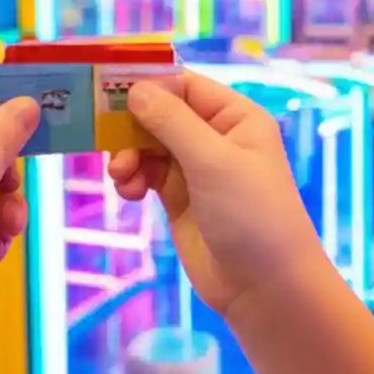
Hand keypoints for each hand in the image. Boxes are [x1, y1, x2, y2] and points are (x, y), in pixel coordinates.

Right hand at [107, 72, 326, 317]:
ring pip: (149, 145)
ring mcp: (197, 169)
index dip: (148, 85)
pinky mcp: (181, 198)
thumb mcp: (212, 161)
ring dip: (128, 155)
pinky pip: (147, 173)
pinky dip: (133, 178)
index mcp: (236, 117)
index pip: (184, 85)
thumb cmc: (252, 215)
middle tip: (108, 142)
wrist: (265, 288)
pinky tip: (129, 192)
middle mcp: (217, 137)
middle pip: (161, 113)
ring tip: (122, 177)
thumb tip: (136, 89)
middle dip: (132, 126)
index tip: (108, 91)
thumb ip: (172, 122)